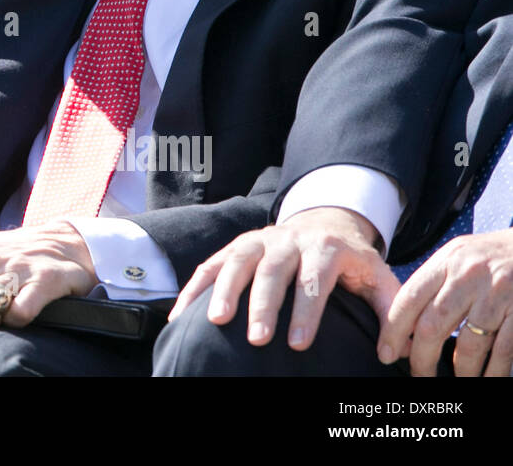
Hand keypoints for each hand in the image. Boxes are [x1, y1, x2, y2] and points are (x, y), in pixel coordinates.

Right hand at [169, 207, 396, 350]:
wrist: (326, 221)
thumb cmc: (352, 262)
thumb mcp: (379, 277)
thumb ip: (388, 310)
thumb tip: (393, 352)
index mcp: (326, 248)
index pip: (314, 280)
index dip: (306, 312)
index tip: (299, 345)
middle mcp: (288, 239)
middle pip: (272, 270)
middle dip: (262, 305)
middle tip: (258, 339)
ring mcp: (259, 239)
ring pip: (238, 261)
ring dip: (224, 290)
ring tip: (216, 321)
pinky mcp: (237, 245)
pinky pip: (211, 263)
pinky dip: (193, 287)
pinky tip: (180, 314)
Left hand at [379, 229, 512, 376]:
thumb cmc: (494, 255)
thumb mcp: (460, 256)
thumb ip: (435, 281)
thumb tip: (406, 319)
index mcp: (446, 261)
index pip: (409, 299)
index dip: (393, 330)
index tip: (385, 353)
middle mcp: (468, 276)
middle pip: (433, 325)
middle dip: (422, 357)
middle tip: (418, 375)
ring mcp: (496, 294)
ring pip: (467, 343)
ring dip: (460, 370)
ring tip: (457, 382)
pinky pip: (501, 350)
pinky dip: (492, 370)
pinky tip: (486, 378)